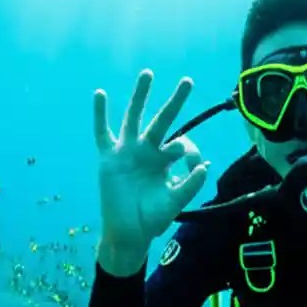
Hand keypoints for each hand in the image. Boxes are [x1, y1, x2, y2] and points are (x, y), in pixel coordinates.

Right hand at [92, 70, 207, 273]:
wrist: (129, 233)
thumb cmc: (153, 218)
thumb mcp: (175, 202)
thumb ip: (190, 185)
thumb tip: (206, 166)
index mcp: (165, 160)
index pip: (181, 143)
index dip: (190, 149)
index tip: (194, 164)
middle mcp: (147, 150)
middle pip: (162, 120)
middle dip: (175, 101)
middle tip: (188, 81)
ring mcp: (127, 151)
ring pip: (134, 117)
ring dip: (140, 96)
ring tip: (148, 74)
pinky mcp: (109, 157)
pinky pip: (102, 132)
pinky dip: (100, 114)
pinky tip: (100, 94)